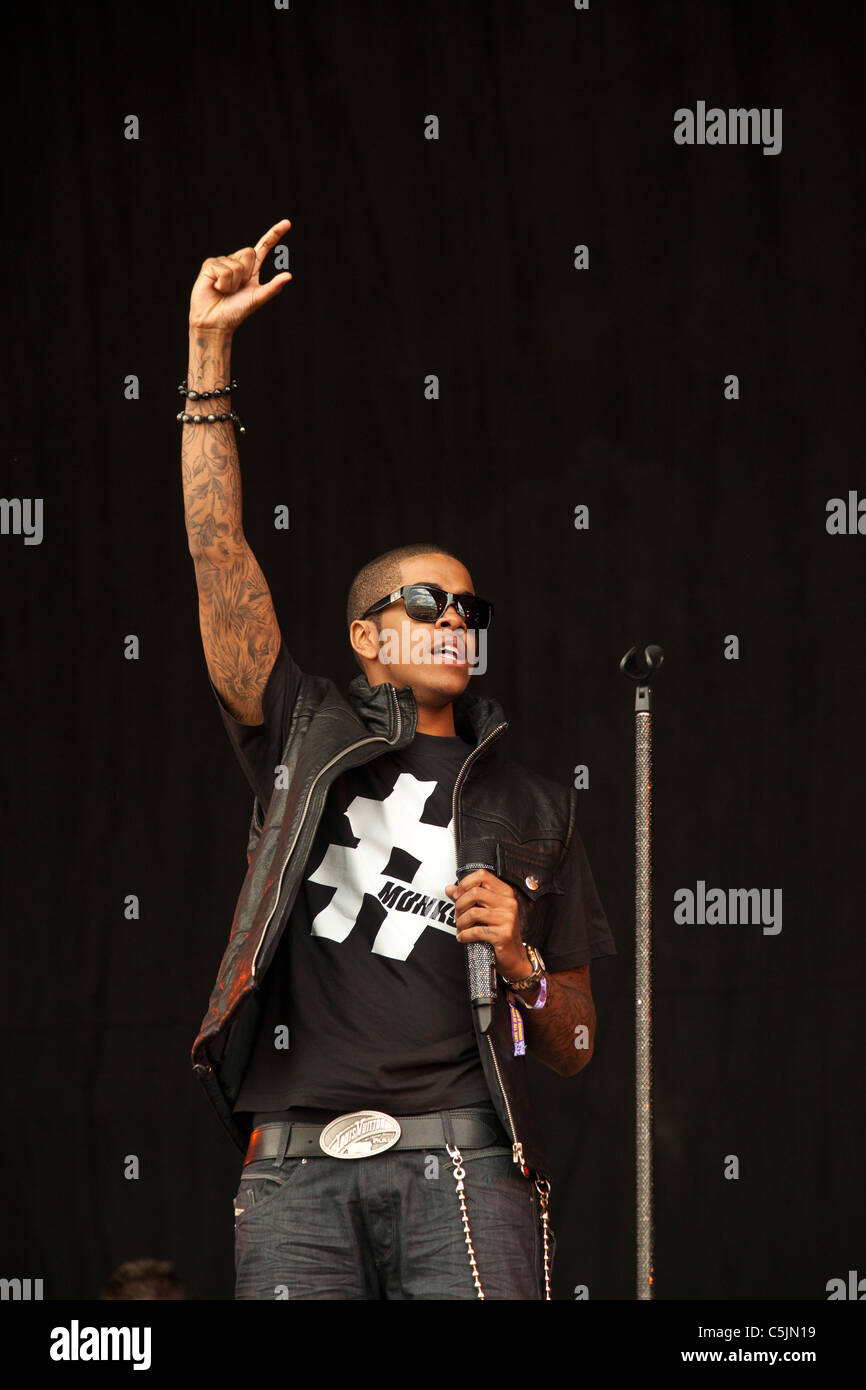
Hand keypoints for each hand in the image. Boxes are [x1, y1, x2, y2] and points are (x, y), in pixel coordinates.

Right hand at [188, 218, 291, 335]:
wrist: (215, 322)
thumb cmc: (236, 312)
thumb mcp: (257, 299)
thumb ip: (273, 287)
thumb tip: (289, 275)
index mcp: (251, 268)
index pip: (264, 246)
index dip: (275, 234)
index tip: (287, 223)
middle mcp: (237, 262)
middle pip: (250, 252)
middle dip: (246, 273)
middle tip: (236, 289)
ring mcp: (222, 262)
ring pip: (236, 264)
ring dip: (233, 283)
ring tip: (225, 291)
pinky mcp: (210, 265)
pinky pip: (223, 269)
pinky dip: (223, 283)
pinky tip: (216, 288)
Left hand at [445, 868, 529, 981]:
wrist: (514, 955)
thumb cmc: (499, 931)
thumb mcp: (485, 911)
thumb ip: (467, 898)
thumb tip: (450, 889)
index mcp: (505, 893)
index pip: (482, 875)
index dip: (465, 883)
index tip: (458, 895)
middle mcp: (508, 902)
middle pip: (475, 892)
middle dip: (460, 905)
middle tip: (458, 915)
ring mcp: (508, 918)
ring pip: (473, 912)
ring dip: (461, 922)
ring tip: (460, 927)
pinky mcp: (504, 934)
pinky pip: (477, 931)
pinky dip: (465, 935)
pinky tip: (463, 937)